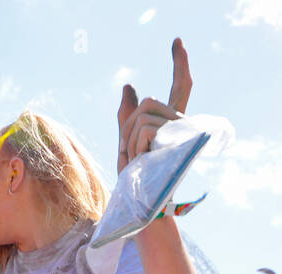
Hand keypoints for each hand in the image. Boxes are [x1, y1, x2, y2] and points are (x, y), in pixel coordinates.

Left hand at [116, 37, 191, 172]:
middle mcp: (181, 122)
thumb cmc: (136, 175)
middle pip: (148, 102)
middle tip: (128, 153)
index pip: (181, 85)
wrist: (140, 198)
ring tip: (137, 161)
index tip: (176, 41)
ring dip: (129, 140)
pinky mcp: (175, 139)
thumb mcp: (126, 141)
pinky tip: (141, 161)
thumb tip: (129, 85)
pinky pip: (144, 128)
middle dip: (129, 126)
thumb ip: (127, 114)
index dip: (179, 63)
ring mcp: (180, 130)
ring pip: (142, 115)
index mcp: (172, 121)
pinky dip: (134, 145)